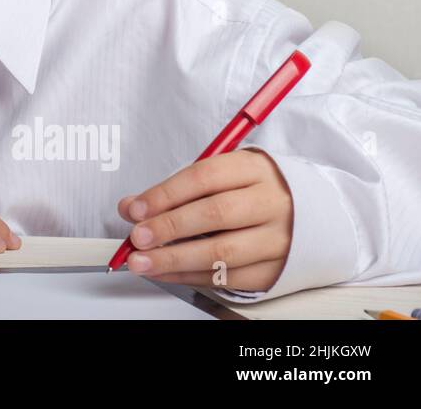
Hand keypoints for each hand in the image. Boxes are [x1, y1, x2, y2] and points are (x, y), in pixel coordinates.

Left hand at [116, 148, 292, 290]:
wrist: (315, 216)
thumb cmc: (254, 190)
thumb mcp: (222, 175)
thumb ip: (177, 189)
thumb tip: (133, 206)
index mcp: (254, 169)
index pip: (204, 177)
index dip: (165, 194)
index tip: (135, 209)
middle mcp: (271, 203)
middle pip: (215, 214)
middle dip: (169, 227)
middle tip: (137, 237)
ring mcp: (279, 239)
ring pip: (223, 252)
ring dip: (175, 259)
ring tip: (143, 261)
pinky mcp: (277, 269)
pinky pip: (229, 278)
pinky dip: (191, 277)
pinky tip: (166, 272)